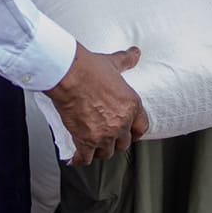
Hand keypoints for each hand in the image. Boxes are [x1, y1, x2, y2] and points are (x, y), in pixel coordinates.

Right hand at [46, 45, 147, 164]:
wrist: (69, 75)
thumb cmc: (89, 69)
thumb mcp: (112, 63)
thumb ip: (126, 60)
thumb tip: (135, 53)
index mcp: (131, 105)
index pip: (142, 128)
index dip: (135, 133)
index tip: (130, 134)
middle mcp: (121, 122)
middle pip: (123, 143)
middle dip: (115, 142)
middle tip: (106, 137)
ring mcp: (104, 134)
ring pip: (106, 152)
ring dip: (98, 150)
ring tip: (92, 146)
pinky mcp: (86, 140)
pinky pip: (86, 158)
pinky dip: (80, 159)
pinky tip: (76, 158)